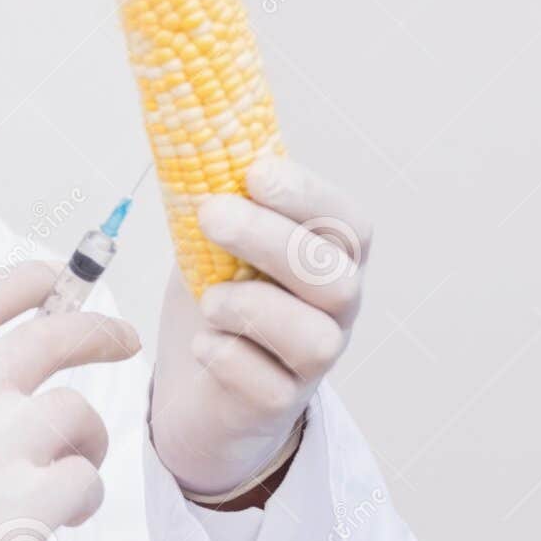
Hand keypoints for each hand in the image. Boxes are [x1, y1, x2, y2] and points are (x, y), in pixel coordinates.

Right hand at [0, 261, 140, 540]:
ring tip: (70, 470)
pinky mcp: (21, 509)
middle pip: (53, 335)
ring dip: (87, 440)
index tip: (58, 279)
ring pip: (77, 412)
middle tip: (122, 340)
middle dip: (99, 331)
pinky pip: (86, 480)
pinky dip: (82, 499)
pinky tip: (60, 518)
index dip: (30, 280)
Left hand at [149, 156, 369, 499]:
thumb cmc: (216, 299)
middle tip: (211, 215)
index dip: (309, 195)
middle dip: (272, 240)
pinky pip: (269, 386)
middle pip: (336, 277)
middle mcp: (334, 312)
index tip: (254, 172)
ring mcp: (311, 364)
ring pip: (316, 338)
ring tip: (210, 299)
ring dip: (254, 307)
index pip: (348, 223)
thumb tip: (192, 133)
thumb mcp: (214, 241)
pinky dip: (228, 357)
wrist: (196, 389)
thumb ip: (219, 198)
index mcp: (327, 259)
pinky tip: (204, 345)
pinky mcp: (278, 406)